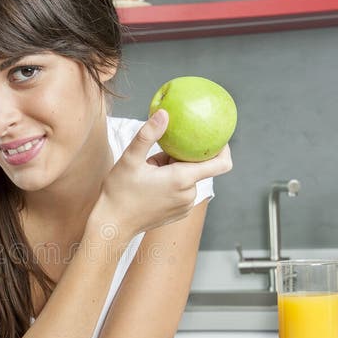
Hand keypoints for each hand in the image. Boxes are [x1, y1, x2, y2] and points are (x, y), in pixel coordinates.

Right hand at [96, 110, 232, 237]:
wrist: (112, 224)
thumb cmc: (119, 192)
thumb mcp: (130, 159)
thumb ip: (148, 135)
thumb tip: (164, 113)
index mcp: (182, 179)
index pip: (221, 164)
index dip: (224, 149)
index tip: (218, 137)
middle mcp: (188, 194)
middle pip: (196, 167)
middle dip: (180, 158)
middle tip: (155, 159)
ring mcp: (185, 206)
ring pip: (188, 178)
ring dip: (174, 171)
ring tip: (149, 174)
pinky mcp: (180, 213)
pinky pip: (182, 191)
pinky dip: (172, 184)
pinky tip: (151, 186)